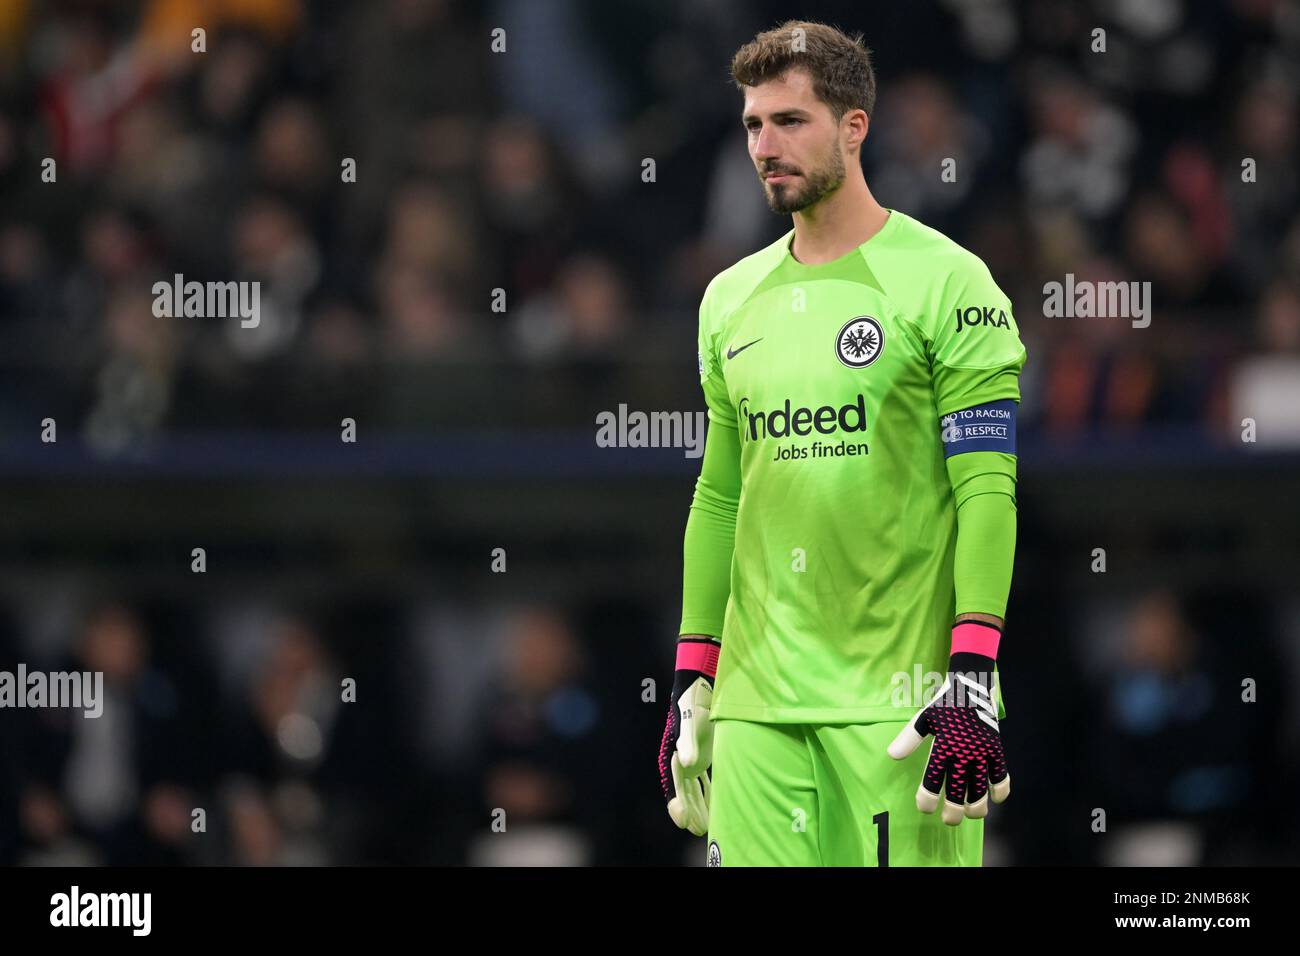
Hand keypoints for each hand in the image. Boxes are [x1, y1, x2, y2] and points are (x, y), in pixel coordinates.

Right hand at [658, 637, 719, 835]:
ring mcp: (692, 760)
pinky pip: (704, 780)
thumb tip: (687, 763)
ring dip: (700, 807)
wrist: (699, 685)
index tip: (684, 822)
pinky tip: (716, 807)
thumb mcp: (692, 721)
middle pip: (684, 793)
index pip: (674, 787)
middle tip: (700, 831)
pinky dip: (708, 794)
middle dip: (691, 813)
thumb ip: (688, 742)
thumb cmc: (694, 703)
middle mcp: (681, 761)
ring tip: (707, 828)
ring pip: (694, 790)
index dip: (678, 805)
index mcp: (674, 756)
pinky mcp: (703, 755)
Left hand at [888, 621, 1009, 824]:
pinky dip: (1000, 790)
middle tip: (948, 821)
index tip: (924, 808)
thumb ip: (909, 738)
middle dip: (952, 811)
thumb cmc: (944, 703)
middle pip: (957, 791)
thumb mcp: (923, 718)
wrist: (971, 684)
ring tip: (970, 815)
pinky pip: (1001, 776)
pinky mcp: (996, 750)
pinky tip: (995, 799)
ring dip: (976, 807)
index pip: (932, 780)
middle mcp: (963, 752)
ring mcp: (982, 752)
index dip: (927, 798)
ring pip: (981, 789)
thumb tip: (892, 756)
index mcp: (942, 746)